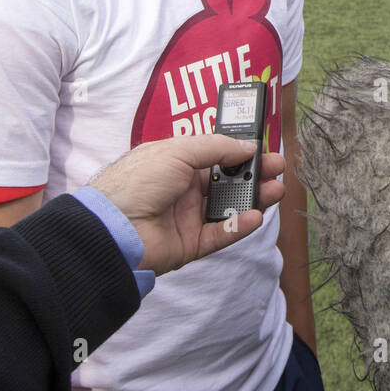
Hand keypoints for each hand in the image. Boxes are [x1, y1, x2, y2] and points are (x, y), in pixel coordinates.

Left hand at [87, 135, 285, 275]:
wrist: (112, 228)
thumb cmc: (137, 183)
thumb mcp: (178, 151)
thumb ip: (217, 147)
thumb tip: (247, 146)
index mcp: (177, 163)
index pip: (216, 155)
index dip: (239, 152)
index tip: (262, 147)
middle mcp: (183, 189)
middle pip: (228, 181)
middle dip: (254, 174)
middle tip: (277, 169)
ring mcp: (188, 217)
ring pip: (230, 207)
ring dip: (254, 199)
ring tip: (275, 190)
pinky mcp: (191, 244)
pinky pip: (222, 233)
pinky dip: (239, 226)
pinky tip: (254, 216)